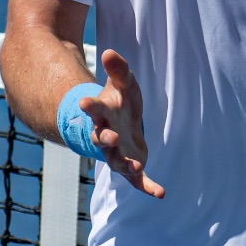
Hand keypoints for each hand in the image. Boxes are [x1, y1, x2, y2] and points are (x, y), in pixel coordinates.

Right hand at [77, 49, 164, 198]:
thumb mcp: (124, 83)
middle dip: (105, 138)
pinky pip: (137, 181)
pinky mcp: (130, 166)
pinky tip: (161, 194)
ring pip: (116, 161)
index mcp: (103, 114)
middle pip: (101, 138)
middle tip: (111, 137)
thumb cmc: (121, 102)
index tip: (84, 102)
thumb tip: (109, 51)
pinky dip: (147, 187)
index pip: (94, 109)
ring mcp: (117, 153)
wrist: (121, 125)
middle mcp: (106, 135)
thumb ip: (118, 69)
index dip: (90, 106)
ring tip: (134, 166)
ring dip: (124, 164)